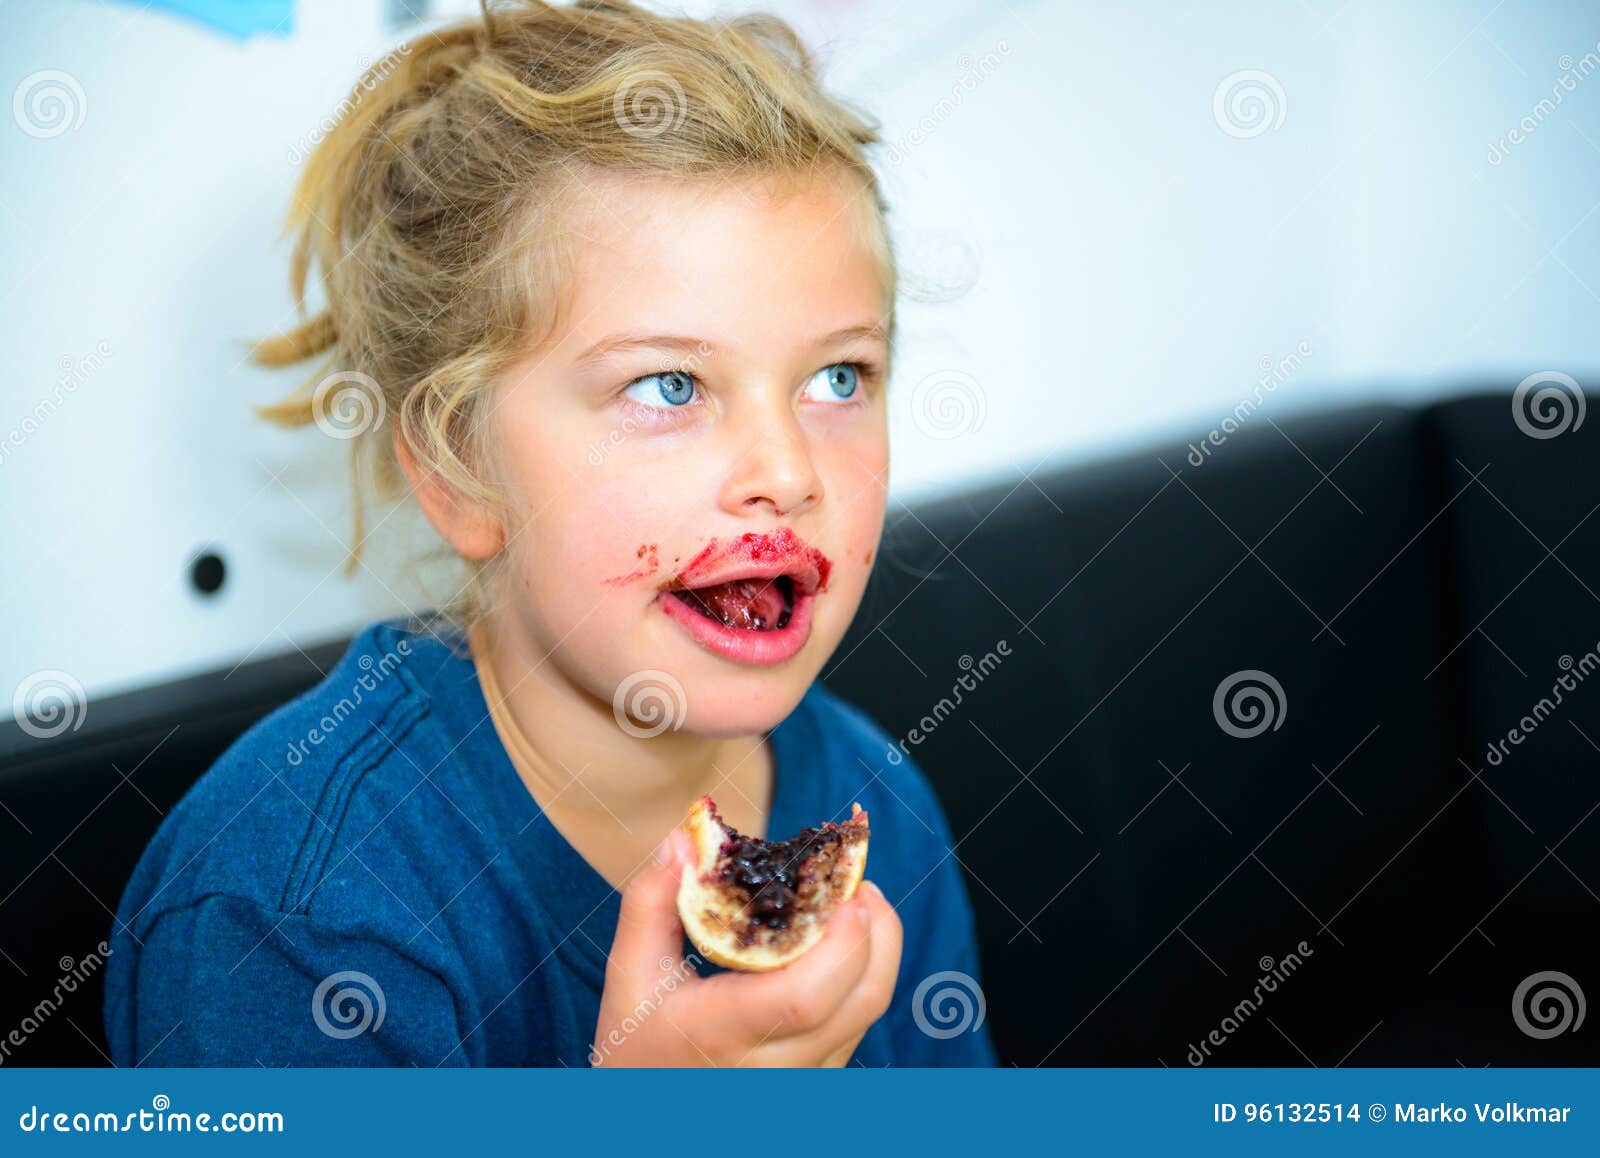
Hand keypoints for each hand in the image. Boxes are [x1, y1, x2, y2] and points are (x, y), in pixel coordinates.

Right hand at [591, 827, 901, 1066]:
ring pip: (867, 1015)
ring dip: (876, 952)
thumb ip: (652, 903)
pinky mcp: (817, 1081)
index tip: (846, 890)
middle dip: (877, 933)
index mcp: (724, 1036)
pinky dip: (861, 980)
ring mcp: (803, 1081)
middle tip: (858, 883)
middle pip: (860, 1001)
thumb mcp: (631, 975)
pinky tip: (841, 947)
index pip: (805, 998)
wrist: (645, 1120)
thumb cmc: (636, 1046)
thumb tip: (684, 839)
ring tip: (855, 904)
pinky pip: (856, 1026)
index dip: (841, 941)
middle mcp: (775, 1069)